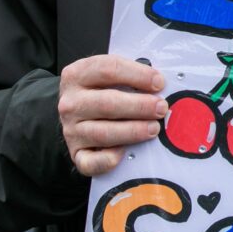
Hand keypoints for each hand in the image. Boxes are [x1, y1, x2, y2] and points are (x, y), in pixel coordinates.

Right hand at [58, 54, 166, 175]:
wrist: (77, 114)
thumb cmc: (102, 91)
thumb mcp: (110, 76)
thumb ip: (131, 76)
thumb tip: (160, 84)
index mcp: (77, 75)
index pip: (108, 69)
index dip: (137, 75)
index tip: (159, 83)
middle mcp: (70, 103)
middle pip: (106, 103)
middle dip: (139, 106)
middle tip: (161, 108)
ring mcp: (71, 130)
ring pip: (102, 133)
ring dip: (132, 131)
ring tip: (154, 128)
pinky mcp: (77, 154)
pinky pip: (91, 162)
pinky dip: (108, 160)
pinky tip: (125, 153)